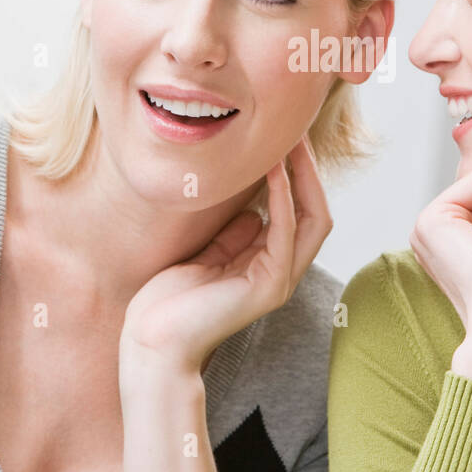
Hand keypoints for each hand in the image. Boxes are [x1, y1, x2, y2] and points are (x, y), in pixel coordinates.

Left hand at [120, 135, 332, 378]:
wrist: (153, 341)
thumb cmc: (172, 299)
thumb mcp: (210, 251)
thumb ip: (236, 232)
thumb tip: (252, 205)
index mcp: (271, 263)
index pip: (303, 210)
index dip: (300, 173)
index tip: (285, 137)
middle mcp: (284, 271)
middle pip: (318, 211)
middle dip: (310, 169)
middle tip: (297, 130)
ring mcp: (280, 281)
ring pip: (314, 219)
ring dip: (304, 176)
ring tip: (291, 142)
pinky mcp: (269, 287)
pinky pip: (286, 232)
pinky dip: (282, 198)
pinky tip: (273, 170)